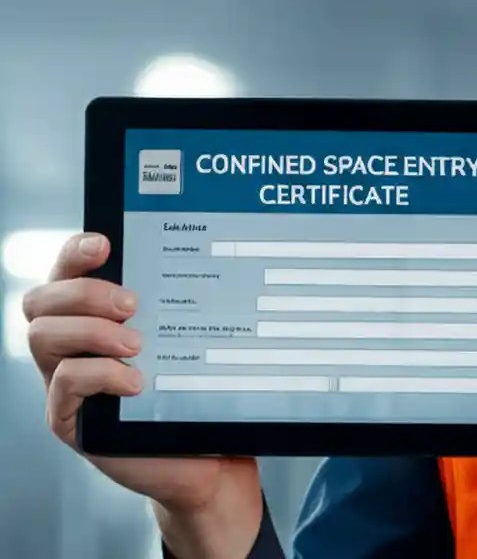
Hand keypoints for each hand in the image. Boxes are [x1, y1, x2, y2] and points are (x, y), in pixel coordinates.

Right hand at [24, 233, 263, 558]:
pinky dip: (99, 375)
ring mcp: (65, 382)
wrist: (206, 460)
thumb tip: (208, 257)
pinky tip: (134, 382)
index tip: (104, 242)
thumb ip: (182, 310)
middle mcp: (72, 345)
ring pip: (42, 336)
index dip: (75, 252)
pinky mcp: (70, 419)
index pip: (68, 272)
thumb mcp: (192, 346)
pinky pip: (64, 383)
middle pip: (42, 300)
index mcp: (96, 317)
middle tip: (132, 304)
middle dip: (83, 291)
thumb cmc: (197, 396)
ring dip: (89, 331)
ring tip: (136, 344)